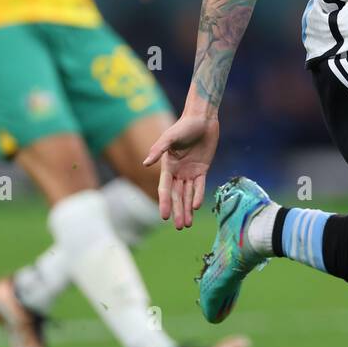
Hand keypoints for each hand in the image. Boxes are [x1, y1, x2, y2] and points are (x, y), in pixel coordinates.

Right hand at [143, 112, 218, 229]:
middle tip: (178, 227)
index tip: (164, 216)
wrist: (202, 119)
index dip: (164, 202)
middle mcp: (177, 171)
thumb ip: (158, 150)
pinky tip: (196, 208)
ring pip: (187, 194)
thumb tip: (145, 163)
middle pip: (177, 195)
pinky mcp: (202, 170)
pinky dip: (198, 196)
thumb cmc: (184, 125)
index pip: (165, 188)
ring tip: (186, 224)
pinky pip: (199, 186)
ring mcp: (189, 171)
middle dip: (177, 211)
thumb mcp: (170, 137)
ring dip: (187, 209)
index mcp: (167, 166)